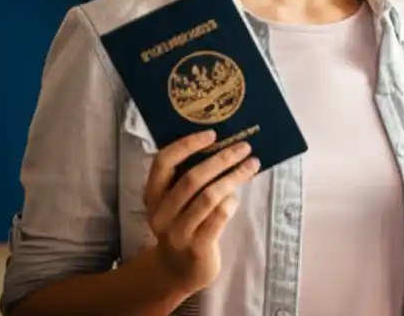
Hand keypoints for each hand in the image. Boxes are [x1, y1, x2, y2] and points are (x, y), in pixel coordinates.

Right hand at [143, 130, 259, 295]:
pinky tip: (236, 197)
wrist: (178, 270)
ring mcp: (177, 232)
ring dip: (233, 177)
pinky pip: (218, 216)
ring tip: (251, 165)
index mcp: (152, 195)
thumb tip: (222, 145)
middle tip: (244, 147)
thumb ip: (188, 178)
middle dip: (222, 159)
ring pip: (208, 196)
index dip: (187, 145)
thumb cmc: (184, 224)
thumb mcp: (176, 203)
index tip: (212, 134)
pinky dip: (230, 202)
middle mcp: (161, 213)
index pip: (163, 162)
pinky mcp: (196, 246)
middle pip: (192, 178)